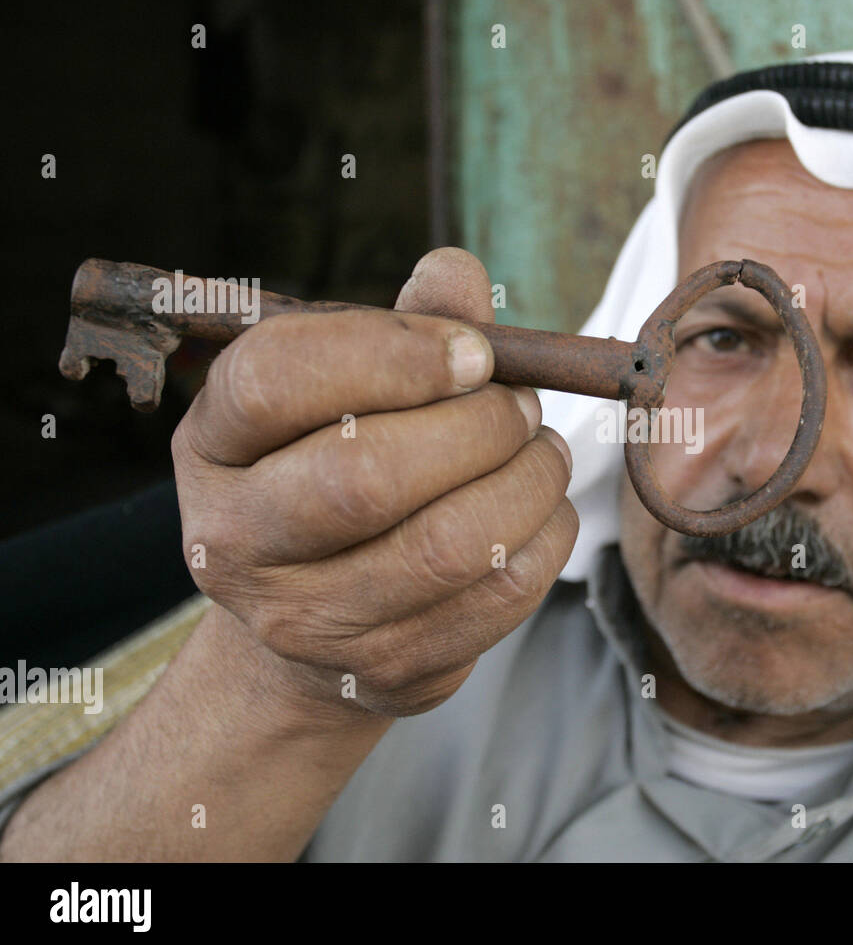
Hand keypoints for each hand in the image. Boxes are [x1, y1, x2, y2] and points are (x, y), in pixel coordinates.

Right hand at [171, 248, 577, 717]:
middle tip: (520, 405)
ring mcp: (305, 621)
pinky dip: (547, 538)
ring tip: (540, 450)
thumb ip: (402, 325)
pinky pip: (498, 596)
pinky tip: (540, 510)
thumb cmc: (340, 470)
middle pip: (367, 476)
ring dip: (527, 481)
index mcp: (213, 443)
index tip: (474, 350)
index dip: (391, 352)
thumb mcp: (346, 390)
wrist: (316, 625)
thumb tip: (457, 274)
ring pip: (448, 545)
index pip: (274, 380)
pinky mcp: (386, 670)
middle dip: (477, 426)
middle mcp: (236, 540)